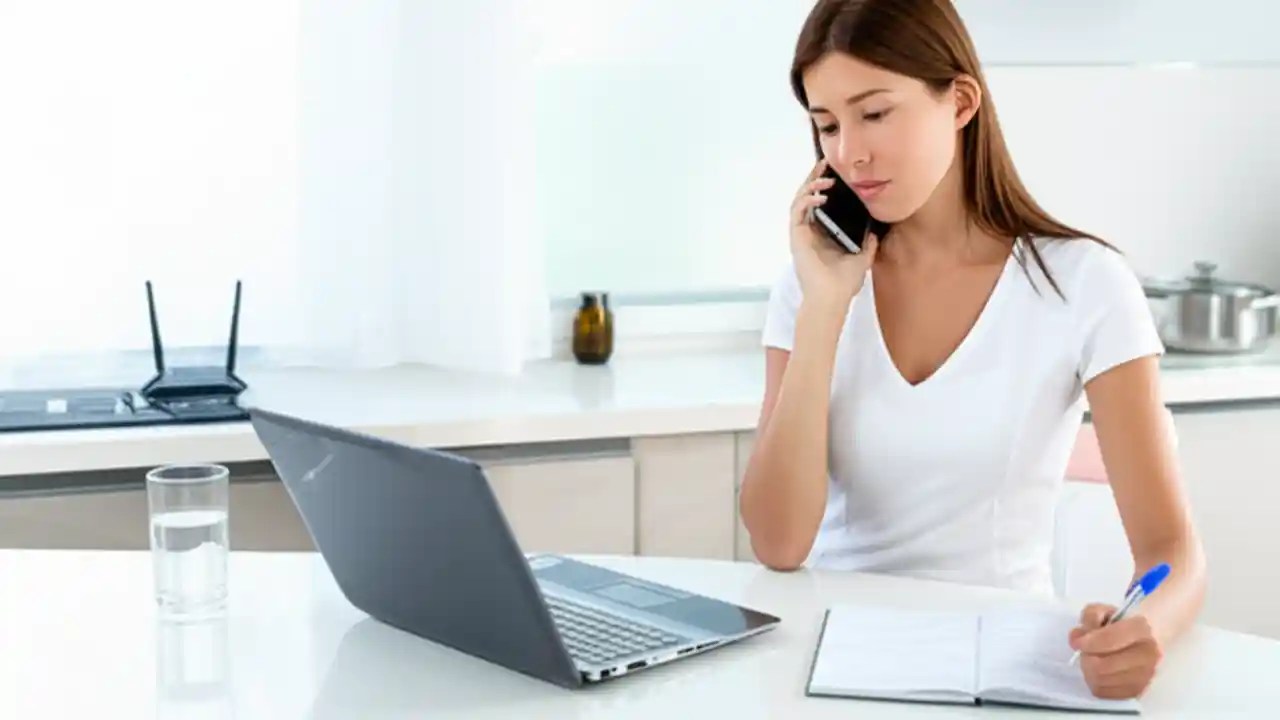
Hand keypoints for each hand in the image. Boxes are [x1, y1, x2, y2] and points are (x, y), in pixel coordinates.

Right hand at [789, 158, 877, 310]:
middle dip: (814, 178)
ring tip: (824, 178)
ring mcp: (801, 234)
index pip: (820, 204)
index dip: (824, 187)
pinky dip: (807, 200)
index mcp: (822, 235)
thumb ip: (867, 245)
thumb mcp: (862, 259)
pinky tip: (820, 196)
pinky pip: (797, 211)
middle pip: (807, 197)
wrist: (832, 298)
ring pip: (799, 200)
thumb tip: (874, 232)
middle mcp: (809, 232)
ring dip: (810, 186)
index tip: (835, 174)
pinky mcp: (796, 237)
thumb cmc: (843, 284)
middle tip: (825, 164)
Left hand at [1068, 603, 1163, 699]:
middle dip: (1086, 658)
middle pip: (1102, 666)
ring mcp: (1146, 675)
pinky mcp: (1139, 690)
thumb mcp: (1104, 610)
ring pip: (1102, 681)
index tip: (1078, 642)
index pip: (1108, 639)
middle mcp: (1148, 654)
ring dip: (1089, 671)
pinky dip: (1096, 683)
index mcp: (1140, 628)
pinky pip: (1107, 693)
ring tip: (1091, 661)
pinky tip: (1097, 673)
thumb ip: (1089, 617)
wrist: (1148, 636)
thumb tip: (1077, 639)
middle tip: (1084, 653)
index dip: (1088, 642)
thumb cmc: (1122, 623)